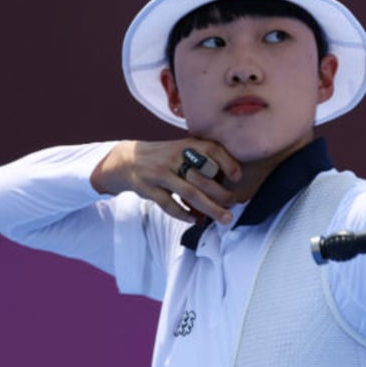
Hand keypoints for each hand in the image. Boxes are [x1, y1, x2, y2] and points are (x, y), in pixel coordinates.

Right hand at [91, 140, 242, 223]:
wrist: (127, 159)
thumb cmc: (164, 157)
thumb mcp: (183, 150)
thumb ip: (203, 160)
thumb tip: (229, 181)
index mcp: (187, 146)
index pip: (212, 149)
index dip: (227, 162)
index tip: (237, 177)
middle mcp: (174, 157)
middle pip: (203, 178)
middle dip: (222, 194)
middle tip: (234, 204)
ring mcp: (160, 173)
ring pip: (189, 193)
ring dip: (210, 208)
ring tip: (224, 218)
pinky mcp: (148, 187)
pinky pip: (168, 203)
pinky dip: (183, 213)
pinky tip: (195, 220)